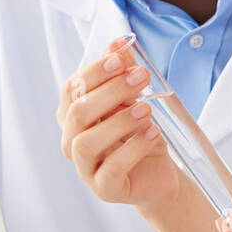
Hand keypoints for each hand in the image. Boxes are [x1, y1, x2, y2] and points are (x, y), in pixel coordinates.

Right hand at [57, 42, 179, 206]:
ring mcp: (86, 168)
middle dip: (110, 91)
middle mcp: (72, 141)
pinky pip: (112, 169)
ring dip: (118, 121)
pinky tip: (152, 133)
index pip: (71, 90)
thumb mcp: (135, 101)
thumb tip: (119, 42)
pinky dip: (133, 148)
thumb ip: (124, 73)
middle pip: (78, 113)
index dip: (94, 72)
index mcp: (74, 117)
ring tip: (147, 110)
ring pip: (86, 142)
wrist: (160, 175)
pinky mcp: (105, 189)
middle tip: (141, 78)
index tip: (120, 60)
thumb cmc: (140, 137)